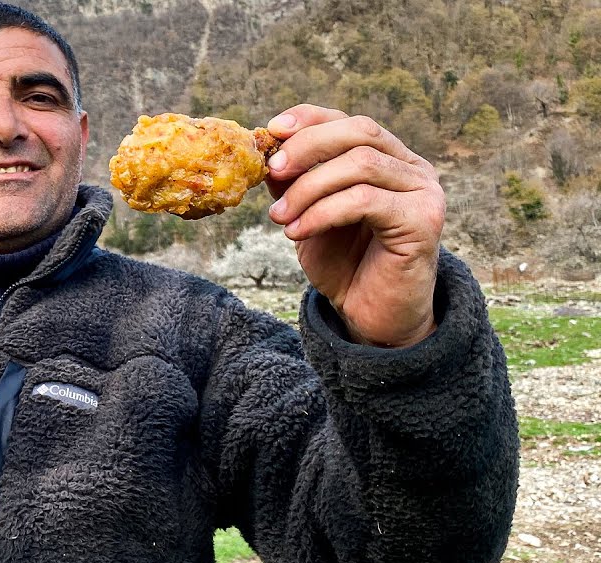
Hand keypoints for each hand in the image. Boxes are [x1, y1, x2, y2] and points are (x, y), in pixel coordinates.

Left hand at [264, 104, 443, 347]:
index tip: (272, 129)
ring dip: (309, 188)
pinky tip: (298, 232)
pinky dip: (323, 212)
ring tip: (280, 217)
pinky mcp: (423, 219)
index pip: (349, 121)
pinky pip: (365, 200)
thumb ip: (295, 182)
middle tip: (272, 171)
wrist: (370, 315)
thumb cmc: (344, 264)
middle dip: (307, 147)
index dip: (311, 119)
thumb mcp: (308, 214)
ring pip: (361, 164)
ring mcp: (423, 191)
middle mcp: (413, 168)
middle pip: (360, 132)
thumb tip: (267, 150)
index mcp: (388, 159)